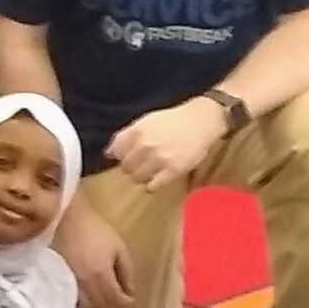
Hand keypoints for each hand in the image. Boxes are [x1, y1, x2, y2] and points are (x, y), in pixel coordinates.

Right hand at [53, 199, 135, 307]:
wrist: (68, 220)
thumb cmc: (96, 230)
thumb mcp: (119, 247)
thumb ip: (127, 270)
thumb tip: (130, 290)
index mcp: (101, 274)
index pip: (114, 298)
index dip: (124, 302)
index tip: (130, 299)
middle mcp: (86, 282)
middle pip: (101, 304)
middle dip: (112, 304)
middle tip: (119, 298)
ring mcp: (72, 282)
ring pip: (87, 304)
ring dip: (98, 304)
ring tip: (105, 297)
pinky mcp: (62, 279)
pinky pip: (76, 297)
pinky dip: (86, 300)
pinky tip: (91, 293)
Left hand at [108, 99, 226, 193]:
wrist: (201, 121)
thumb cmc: (173, 121)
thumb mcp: (146, 121)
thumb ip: (126, 136)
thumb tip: (107, 153)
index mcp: (137, 131)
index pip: (115, 152)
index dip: (121, 155)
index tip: (129, 155)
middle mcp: (145, 145)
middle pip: (125, 167)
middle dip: (131, 167)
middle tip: (144, 163)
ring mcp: (158, 159)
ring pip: (137, 178)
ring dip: (142, 176)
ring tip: (153, 169)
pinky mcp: (172, 171)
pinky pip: (152, 186)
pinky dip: (153, 185)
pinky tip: (159, 177)